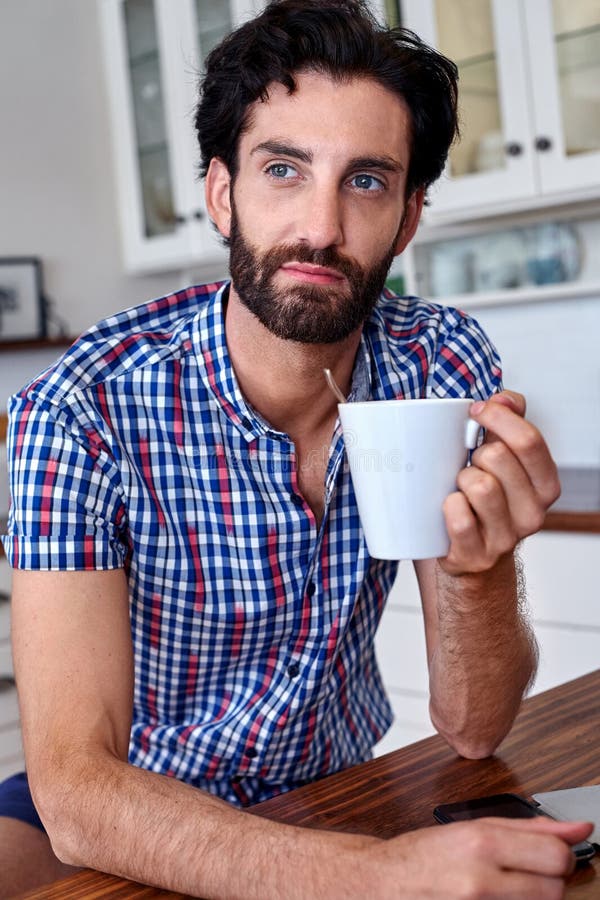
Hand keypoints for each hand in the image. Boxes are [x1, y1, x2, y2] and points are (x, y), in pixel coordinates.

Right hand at [357, 817, 592, 898]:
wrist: (382, 883)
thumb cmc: (424, 854)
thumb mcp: (473, 828)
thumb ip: (528, 828)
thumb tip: (579, 828)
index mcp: (483, 842)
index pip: (555, 854)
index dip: (561, 855)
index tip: (553, 853)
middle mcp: (482, 878)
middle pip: (554, 889)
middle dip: (550, 881)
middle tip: (530, 873)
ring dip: (533, 897)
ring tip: (509, 888)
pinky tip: (497, 898)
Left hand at [441, 390, 559, 575]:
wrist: (469, 557)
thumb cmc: (481, 501)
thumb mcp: (501, 460)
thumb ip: (508, 423)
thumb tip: (506, 399)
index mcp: (544, 485)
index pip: (529, 441)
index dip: (498, 417)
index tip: (477, 412)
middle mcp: (533, 513)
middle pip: (498, 457)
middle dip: (475, 455)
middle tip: (469, 467)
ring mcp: (505, 538)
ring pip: (480, 486)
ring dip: (460, 481)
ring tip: (460, 490)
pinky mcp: (476, 555)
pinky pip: (460, 518)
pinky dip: (448, 507)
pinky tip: (449, 508)